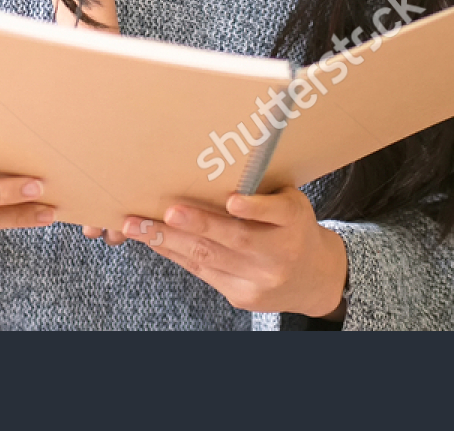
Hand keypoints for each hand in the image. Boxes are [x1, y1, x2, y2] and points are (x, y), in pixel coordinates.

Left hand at [122, 189, 346, 318]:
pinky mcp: (241, 296)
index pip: (276, 214)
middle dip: (197, 225)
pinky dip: (174, 253)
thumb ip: (262, 190)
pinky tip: (152, 240)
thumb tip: (219, 156)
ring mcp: (259, 280)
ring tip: (138, 226)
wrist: (315, 278)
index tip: (233, 201)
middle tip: (168, 212)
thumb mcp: (290, 202)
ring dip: (168, 241)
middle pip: (235, 239)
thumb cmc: (292, 227)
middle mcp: (278, 255)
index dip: (255, 208)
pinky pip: (202, 272)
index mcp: (293, 223)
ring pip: (209, 259)